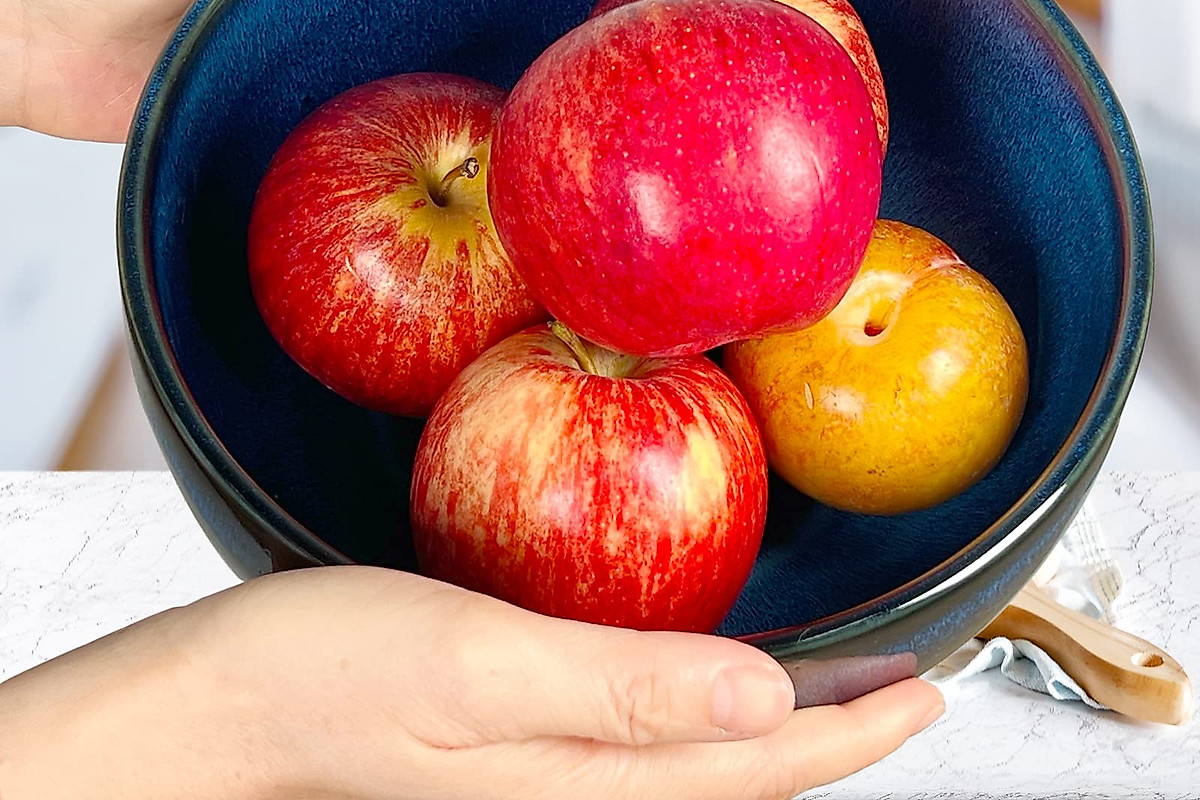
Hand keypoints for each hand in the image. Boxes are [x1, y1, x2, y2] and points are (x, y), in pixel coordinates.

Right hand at [0, 565, 941, 798]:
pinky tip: (702, 673)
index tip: (931, 691)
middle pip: (742, 772)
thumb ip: (623, 690)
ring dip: (773, 722)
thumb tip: (766, 698)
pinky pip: (642, 737)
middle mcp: (579, 791)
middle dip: (835, 733)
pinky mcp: (516, 747)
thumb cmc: (332, 674)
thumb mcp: (479, 667)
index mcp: (588, 780)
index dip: (858, 733)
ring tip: (832, 683)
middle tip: (905, 684)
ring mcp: (546, 777)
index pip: (759, 765)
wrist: (226, 704)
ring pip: (699, 757)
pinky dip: (700, 706)